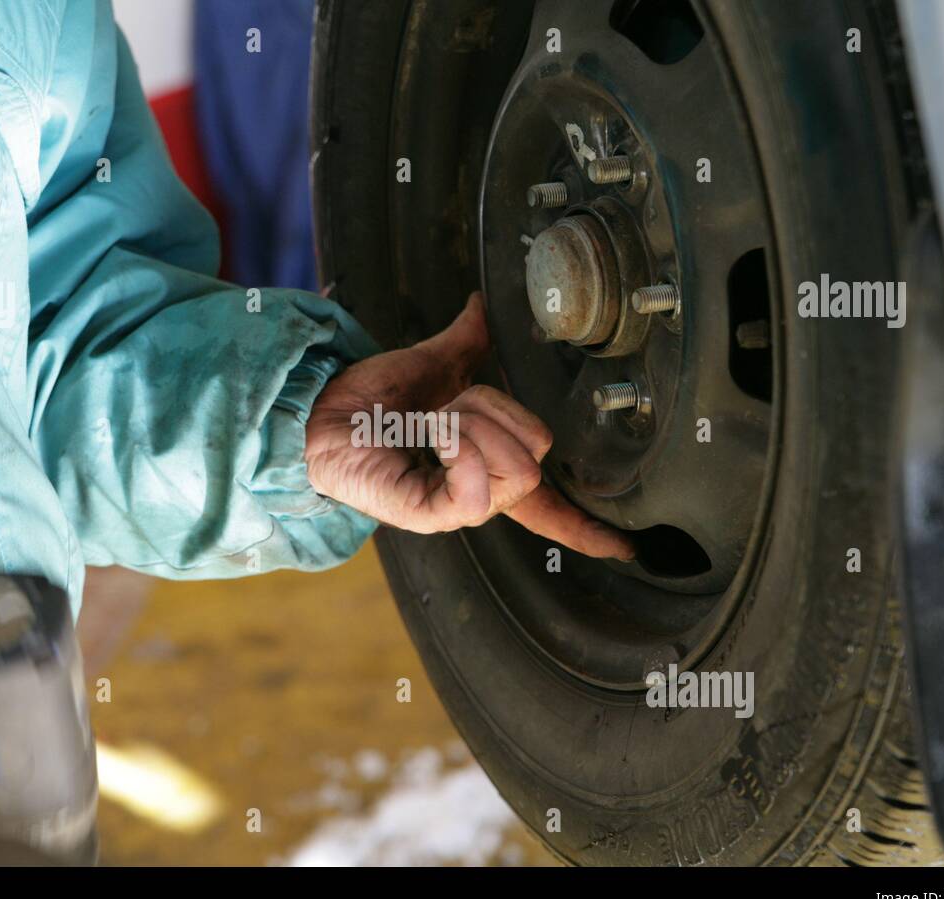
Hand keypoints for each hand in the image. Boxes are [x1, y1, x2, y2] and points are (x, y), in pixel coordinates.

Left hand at [305, 292, 634, 558]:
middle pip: (537, 454)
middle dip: (496, 410)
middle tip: (445, 406)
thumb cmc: (366, 398)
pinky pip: (480, 486)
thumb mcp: (429, 365)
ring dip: (473, 424)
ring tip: (429, 420)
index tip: (625, 548)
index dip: (586, 527)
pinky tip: (431, 434)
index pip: (546, 504)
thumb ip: (465, 343)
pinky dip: (461, 444)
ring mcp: (455, 508)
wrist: (317, 408)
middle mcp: (476, 493)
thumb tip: (481, 306)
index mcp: (483, 465)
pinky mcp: (431, 515)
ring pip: (517, 465)